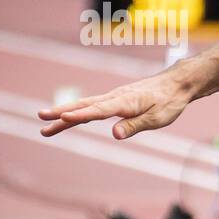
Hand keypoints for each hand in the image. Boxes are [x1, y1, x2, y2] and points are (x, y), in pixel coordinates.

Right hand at [37, 66, 194, 139]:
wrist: (177, 84)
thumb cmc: (169, 102)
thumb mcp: (158, 118)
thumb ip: (135, 126)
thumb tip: (114, 134)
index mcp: (126, 102)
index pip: (100, 111)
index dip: (81, 115)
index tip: (62, 117)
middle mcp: (116, 97)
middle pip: (85, 107)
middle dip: (62, 113)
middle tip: (41, 118)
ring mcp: (114, 98)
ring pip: (85, 106)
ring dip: (65, 115)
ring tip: (45, 126)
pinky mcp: (115, 100)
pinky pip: (93, 107)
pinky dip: (78, 113)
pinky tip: (67, 119)